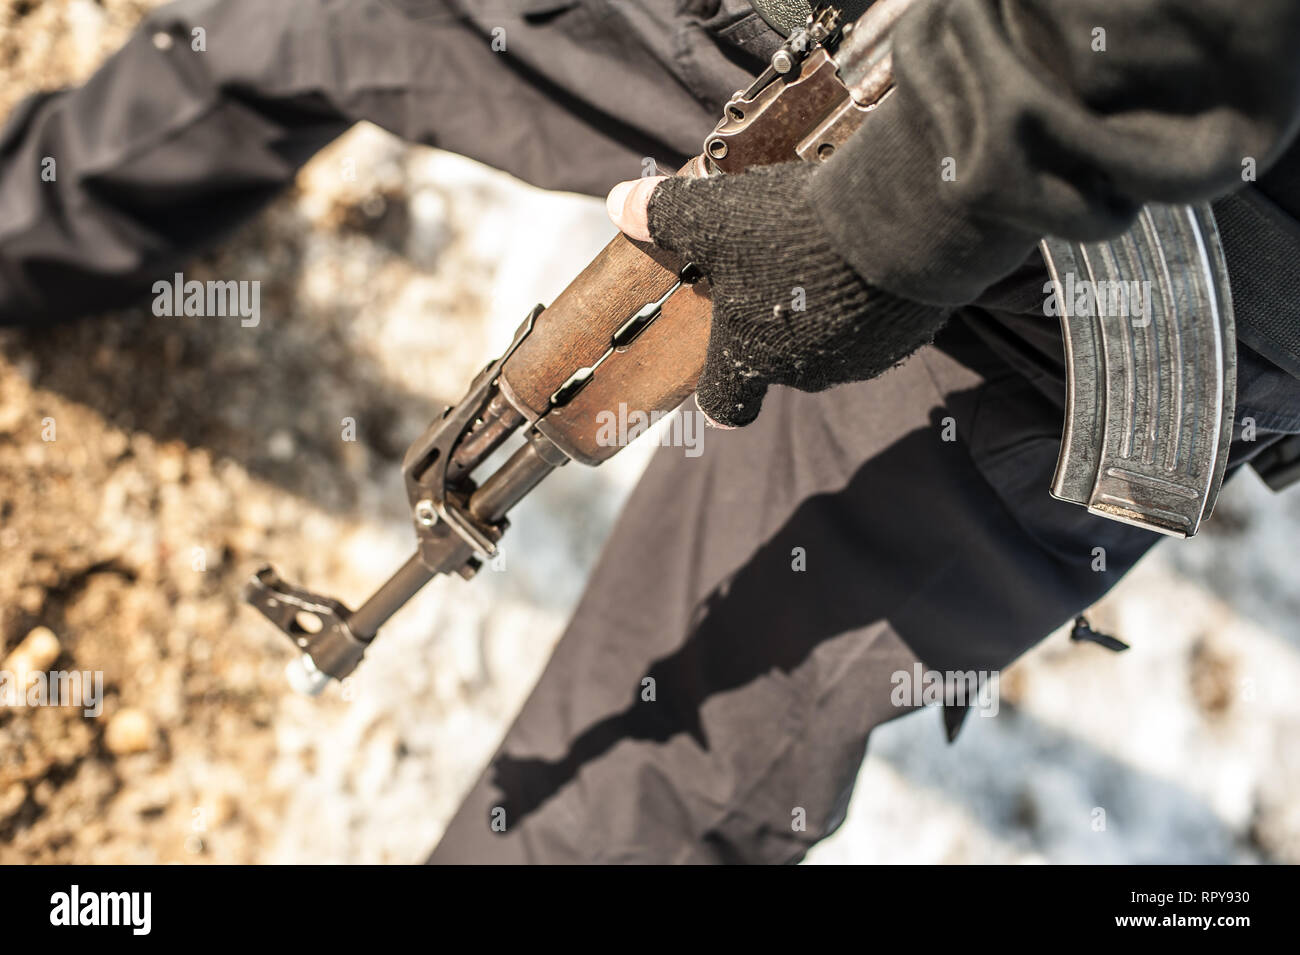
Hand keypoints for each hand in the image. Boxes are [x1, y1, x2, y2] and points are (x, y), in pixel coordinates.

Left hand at [606, 162, 947, 426]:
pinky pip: (881, 322)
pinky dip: (872, 297)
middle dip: (776, 324)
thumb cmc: (792, 234)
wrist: (899, 226)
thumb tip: (619, 201)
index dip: (719, 396)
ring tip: (825, 255)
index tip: (716, 387)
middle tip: (778, 271)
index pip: (727, 403)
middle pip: (781, 360)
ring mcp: (860, 358)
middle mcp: (805, 372)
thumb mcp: (713, 216)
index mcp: (749, 357)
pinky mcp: (906, 337)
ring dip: (827, 308)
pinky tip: (868, 256)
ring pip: (834, 339)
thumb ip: (664, 213)